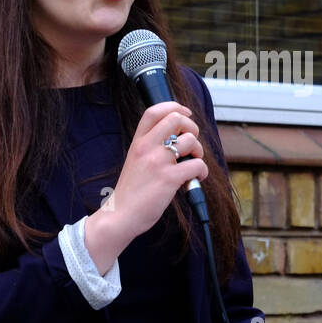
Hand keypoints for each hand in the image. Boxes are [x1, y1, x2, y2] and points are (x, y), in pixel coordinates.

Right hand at [105, 101, 207, 241]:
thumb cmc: (130, 191)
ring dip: (198, 151)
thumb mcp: (134, 160)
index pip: (154, 111)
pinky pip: (197, 165)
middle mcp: (147, 147)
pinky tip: (196, 178)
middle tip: (191, 143)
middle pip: (176, 119)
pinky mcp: (169, 178)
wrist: (119, 215)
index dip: (174, 106)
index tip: (186, 113)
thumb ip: (150, 147)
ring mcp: (158, 162)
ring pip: (190, 140)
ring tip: (193, 162)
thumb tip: (176, 138)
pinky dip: (202, 171)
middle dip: (192, 127)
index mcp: (138, 142)